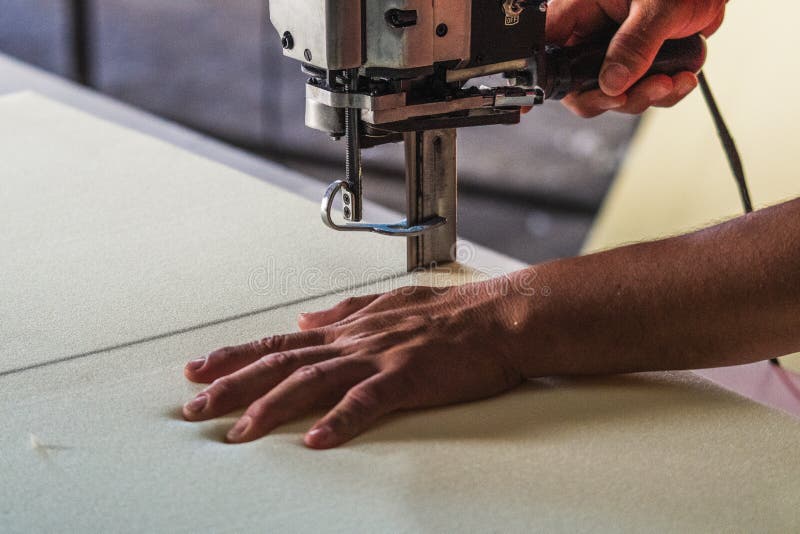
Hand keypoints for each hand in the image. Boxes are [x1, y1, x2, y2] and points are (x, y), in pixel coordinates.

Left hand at [181, 277, 534, 448]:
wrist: (499, 315)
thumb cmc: (450, 313)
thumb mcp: (389, 303)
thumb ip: (342, 312)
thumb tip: (304, 320)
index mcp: (349, 328)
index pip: (280, 343)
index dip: (235, 357)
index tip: (197, 369)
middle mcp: (354, 341)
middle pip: (282, 364)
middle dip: (233, 385)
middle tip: (194, 407)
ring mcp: (379, 358)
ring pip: (312, 382)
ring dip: (271, 407)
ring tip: (239, 433)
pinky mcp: (408, 377)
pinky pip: (367, 402)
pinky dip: (338, 421)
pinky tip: (315, 441)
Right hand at [546, 0, 726, 116]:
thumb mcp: (658, 7)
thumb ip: (635, 44)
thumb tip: (612, 82)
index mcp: (581, 8)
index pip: (544, 45)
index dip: (539, 76)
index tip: (541, 100)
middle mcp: (590, 33)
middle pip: (575, 85)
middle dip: (607, 98)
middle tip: (629, 97)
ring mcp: (612, 51)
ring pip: (609, 94)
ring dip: (643, 98)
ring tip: (670, 82)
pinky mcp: (635, 63)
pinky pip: (639, 92)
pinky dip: (662, 93)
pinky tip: (682, 77)